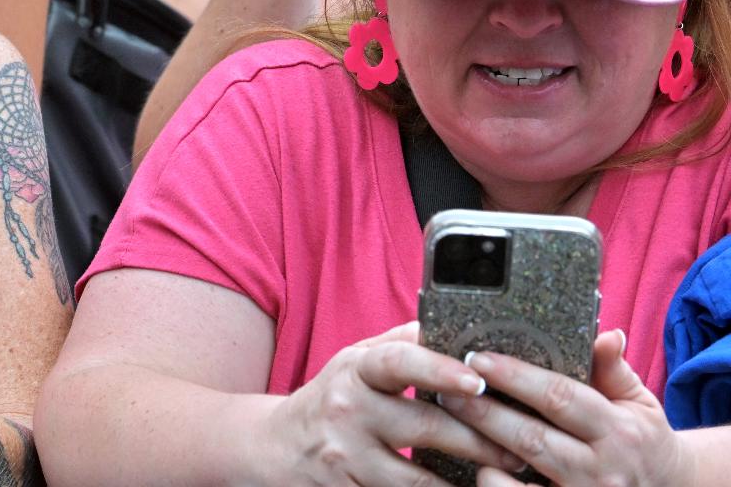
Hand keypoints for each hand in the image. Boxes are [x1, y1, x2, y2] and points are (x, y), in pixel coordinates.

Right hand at [258, 321, 523, 484]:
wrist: (274, 447)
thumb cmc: (331, 399)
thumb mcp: (354, 363)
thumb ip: (400, 346)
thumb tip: (451, 324)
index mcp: (355, 370)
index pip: (397, 362)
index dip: (438, 369)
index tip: (478, 379)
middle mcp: (348, 411)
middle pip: (424, 427)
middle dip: (479, 440)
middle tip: (520, 449)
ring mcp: (347, 457)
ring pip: (418, 478)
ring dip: (466, 483)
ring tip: (503, 479)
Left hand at [441, 331, 694, 486]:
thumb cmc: (641, 439)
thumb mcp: (637, 403)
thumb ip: (614, 370)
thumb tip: (605, 334)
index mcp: (618, 431)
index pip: (561, 397)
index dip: (516, 377)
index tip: (478, 357)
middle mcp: (602, 470)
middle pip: (532, 438)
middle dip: (485, 412)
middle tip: (447, 389)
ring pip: (521, 479)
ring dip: (483, 453)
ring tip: (450, 426)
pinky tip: (476, 469)